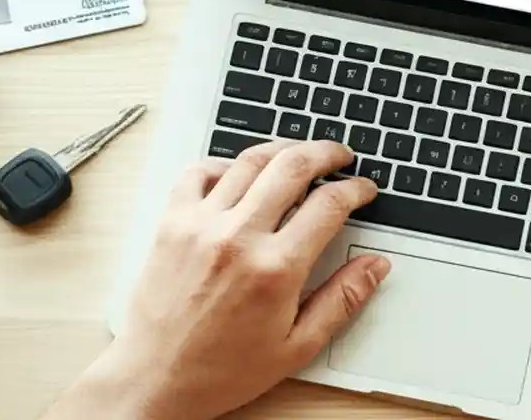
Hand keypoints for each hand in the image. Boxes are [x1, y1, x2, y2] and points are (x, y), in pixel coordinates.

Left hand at [42, 141, 389, 419]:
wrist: (155, 380)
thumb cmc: (223, 370)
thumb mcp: (298, 346)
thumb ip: (343, 300)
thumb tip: (375, 266)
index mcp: (276, 269)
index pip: (329, 204)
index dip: (356, 189)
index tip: (363, 189)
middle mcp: (238, 238)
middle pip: (293, 165)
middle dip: (325, 153)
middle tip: (340, 156)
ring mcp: (201, 225)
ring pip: (249, 161)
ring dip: (282, 149)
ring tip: (299, 153)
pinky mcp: (171, 223)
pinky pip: (198, 172)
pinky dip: (223, 164)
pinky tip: (239, 173)